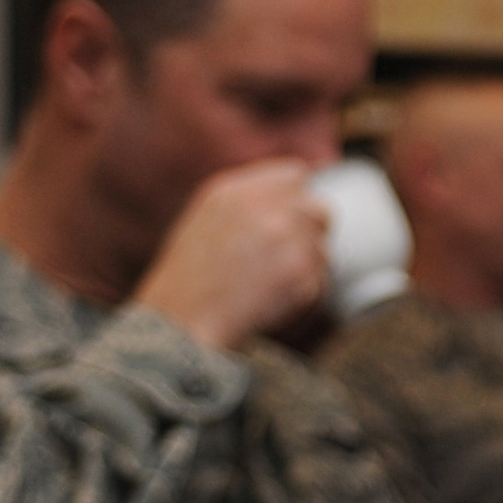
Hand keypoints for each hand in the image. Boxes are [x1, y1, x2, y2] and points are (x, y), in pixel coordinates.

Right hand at [132, 159, 331, 352]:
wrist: (180, 327)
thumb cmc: (187, 284)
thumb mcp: (205, 222)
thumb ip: (250, 201)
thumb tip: (301, 186)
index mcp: (234, 190)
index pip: (295, 175)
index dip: (298, 200)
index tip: (291, 222)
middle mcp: (264, 206)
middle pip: (319, 209)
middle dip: (309, 236)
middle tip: (280, 264)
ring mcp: (285, 236)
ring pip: (322, 248)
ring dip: (305, 270)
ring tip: (265, 288)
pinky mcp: (300, 271)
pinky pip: (321, 282)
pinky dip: (304, 298)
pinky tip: (269, 305)